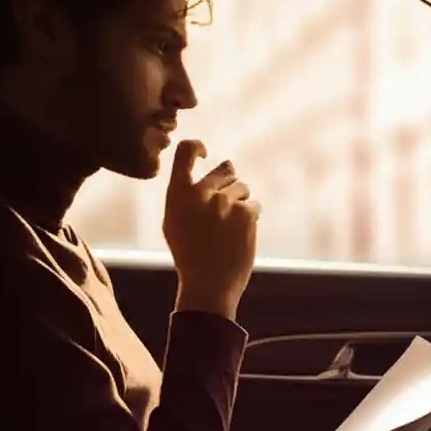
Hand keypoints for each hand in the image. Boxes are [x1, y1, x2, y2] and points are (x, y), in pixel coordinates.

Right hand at [163, 140, 260, 320]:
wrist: (209, 283)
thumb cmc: (190, 254)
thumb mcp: (175, 221)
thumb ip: (192, 191)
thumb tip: (225, 163)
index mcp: (178, 193)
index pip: (185, 152)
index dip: (197, 147)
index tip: (206, 154)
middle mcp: (200, 193)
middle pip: (224, 172)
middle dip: (228, 187)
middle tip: (224, 215)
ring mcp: (224, 202)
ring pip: (242, 188)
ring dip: (241, 203)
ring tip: (230, 229)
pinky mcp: (245, 213)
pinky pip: (255, 205)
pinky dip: (252, 218)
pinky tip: (241, 235)